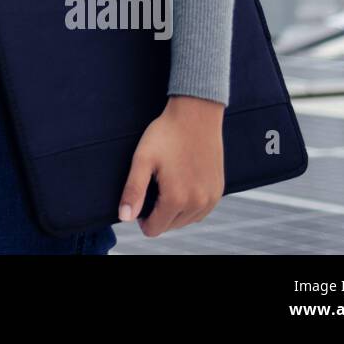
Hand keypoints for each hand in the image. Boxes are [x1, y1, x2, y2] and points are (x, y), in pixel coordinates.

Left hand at [118, 95, 224, 236]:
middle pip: (170, 226)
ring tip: (166, 185)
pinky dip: (189, 207)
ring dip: (174, 211)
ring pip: (186, 220)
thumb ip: (133, 190)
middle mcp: (197, 203)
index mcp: (176, 198)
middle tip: (152, 186)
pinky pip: (200, 212)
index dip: (142, 218)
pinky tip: (181, 188)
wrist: (196, 115)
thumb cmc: (166, 134)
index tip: (139, 199)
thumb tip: (125, 217)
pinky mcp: (218, 191)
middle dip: (157, 214)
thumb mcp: (143, 159)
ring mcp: (211, 198)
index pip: (155, 229)